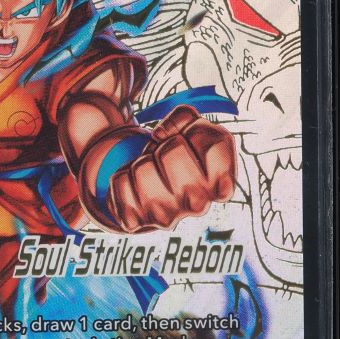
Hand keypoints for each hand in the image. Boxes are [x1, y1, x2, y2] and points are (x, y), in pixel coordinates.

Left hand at [110, 105, 235, 232]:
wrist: (153, 187)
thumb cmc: (179, 153)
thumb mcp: (192, 126)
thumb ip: (185, 117)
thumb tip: (160, 135)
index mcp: (221, 184)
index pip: (212, 144)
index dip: (197, 133)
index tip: (192, 143)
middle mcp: (198, 205)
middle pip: (172, 151)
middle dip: (163, 146)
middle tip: (164, 158)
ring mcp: (167, 218)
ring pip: (141, 168)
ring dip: (140, 162)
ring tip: (149, 172)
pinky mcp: (136, 222)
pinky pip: (118, 183)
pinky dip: (121, 176)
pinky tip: (134, 185)